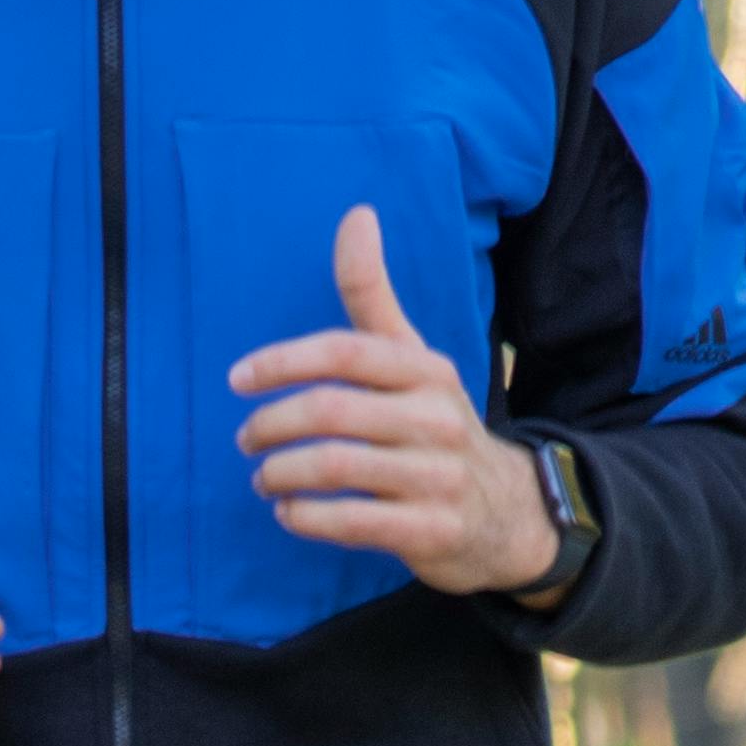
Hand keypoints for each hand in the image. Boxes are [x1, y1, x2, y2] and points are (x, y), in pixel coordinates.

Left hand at [234, 208, 565, 595]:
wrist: (508, 512)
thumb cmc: (435, 426)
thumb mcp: (413, 361)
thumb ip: (373, 296)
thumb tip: (357, 214)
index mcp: (425, 370)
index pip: (345, 351)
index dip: (282, 361)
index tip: (237, 379)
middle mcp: (436, 418)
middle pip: (331, 411)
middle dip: (271, 425)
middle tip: (245, 440)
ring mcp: (437, 476)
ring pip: (334, 467)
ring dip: (281, 473)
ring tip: (263, 478)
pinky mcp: (431, 530)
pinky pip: (351, 522)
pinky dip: (305, 517)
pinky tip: (288, 512)